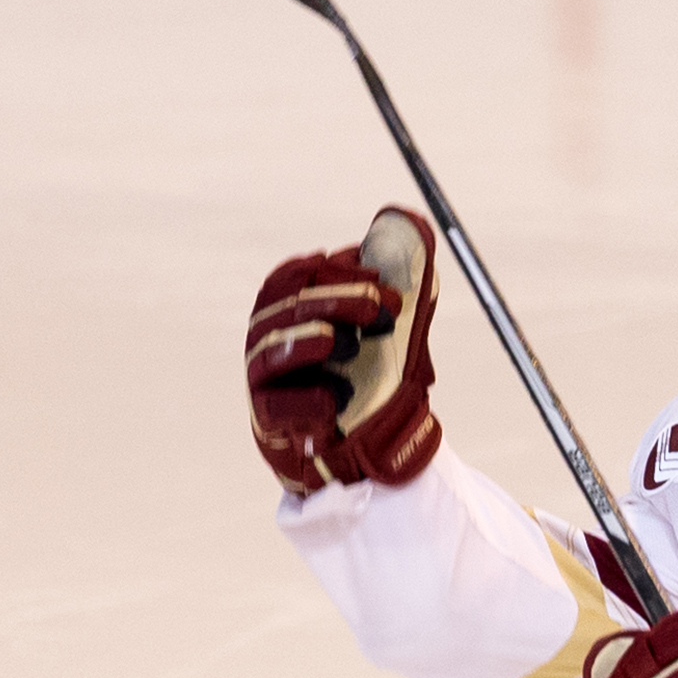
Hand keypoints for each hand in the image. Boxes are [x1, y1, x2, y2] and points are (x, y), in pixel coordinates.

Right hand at [246, 206, 441, 494]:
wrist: (360, 452)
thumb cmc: (366, 382)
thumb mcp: (388, 331)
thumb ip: (397, 283)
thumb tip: (411, 225)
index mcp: (290, 315)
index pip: (290, 279)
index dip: (328, 269)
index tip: (374, 273)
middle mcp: (269, 345)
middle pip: (280, 307)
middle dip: (333, 298)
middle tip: (384, 307)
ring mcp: (266, 385)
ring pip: (270, 351)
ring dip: (313, 338)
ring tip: (346, 344)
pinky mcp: (272, 425)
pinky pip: (279, 407)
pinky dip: (309, 399)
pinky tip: (337, 398)